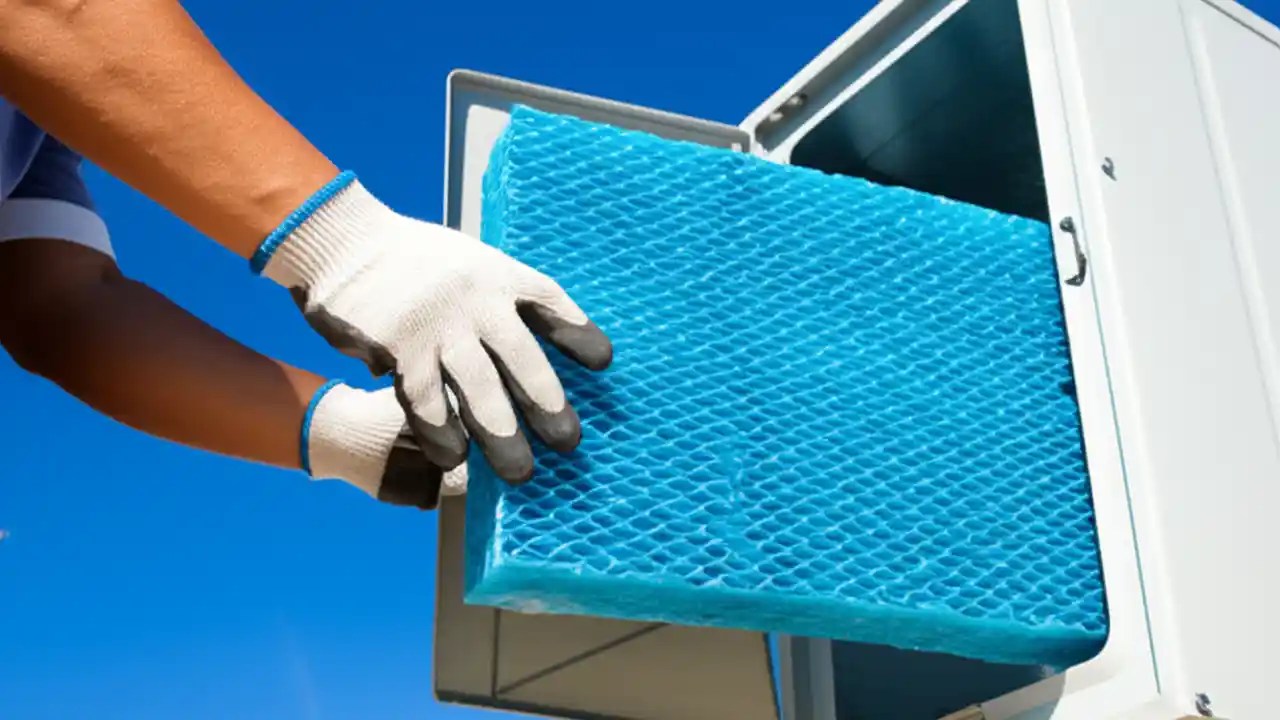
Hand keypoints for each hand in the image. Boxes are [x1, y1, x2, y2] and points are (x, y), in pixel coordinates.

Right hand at [257, 174, 612, 483]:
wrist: (342, 240)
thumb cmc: (409, 258)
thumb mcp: (466, 260)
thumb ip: (495, 297)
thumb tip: (520, 350)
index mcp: (497, 273)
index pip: (550, 300)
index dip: (578, 332)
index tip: (603, 362)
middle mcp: (475, 299)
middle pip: (522, 357)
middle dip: (547, 404)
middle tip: (568, 442)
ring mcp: (439, 324)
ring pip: (479, 389)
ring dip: (501, 434)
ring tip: (520, 472)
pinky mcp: (400, 346)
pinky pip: (427, 401)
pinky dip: (442, 433)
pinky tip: (454, 458)